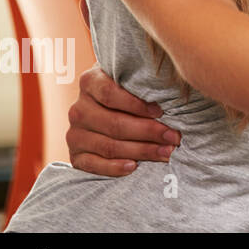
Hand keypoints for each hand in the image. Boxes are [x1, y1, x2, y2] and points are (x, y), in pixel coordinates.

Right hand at [66, 63, 180, 175]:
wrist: (104, 112)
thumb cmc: (128, 92)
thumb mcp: (131, 81)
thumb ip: (143, 83)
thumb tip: (173, 94)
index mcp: (90, 83)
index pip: (110, 94)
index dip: (137, 104)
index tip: (161, 111)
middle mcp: (78, 109)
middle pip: (114, 123)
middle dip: (149, 132)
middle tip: (174, 137)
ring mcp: (74, 134)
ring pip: (109, 146)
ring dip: (141, 151)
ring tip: (166, 152)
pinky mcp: (75, 156)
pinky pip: (94, 165)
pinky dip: (114, 167)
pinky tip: (134, 167)